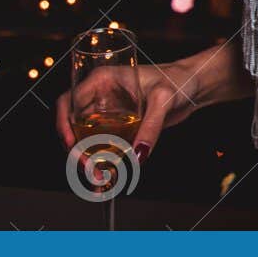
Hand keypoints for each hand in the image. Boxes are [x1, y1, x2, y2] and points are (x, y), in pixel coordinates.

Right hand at [53, 60, 198, 164]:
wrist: (193, 88)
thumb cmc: (179, 81)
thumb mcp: (164, 100)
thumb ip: (151, 127)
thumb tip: (137, 155)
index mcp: (103, 80)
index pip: (69, 101)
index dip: (64, 123)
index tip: (71, 144)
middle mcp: (100, 95)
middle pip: (73, 124)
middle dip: (75, 148)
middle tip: (88, 167)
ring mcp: (107, 112)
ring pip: (85, 137)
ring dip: (87, 157)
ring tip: (98, 176)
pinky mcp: (117, 126)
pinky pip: (101, 144)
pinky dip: (101, 159)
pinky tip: (107, 174)